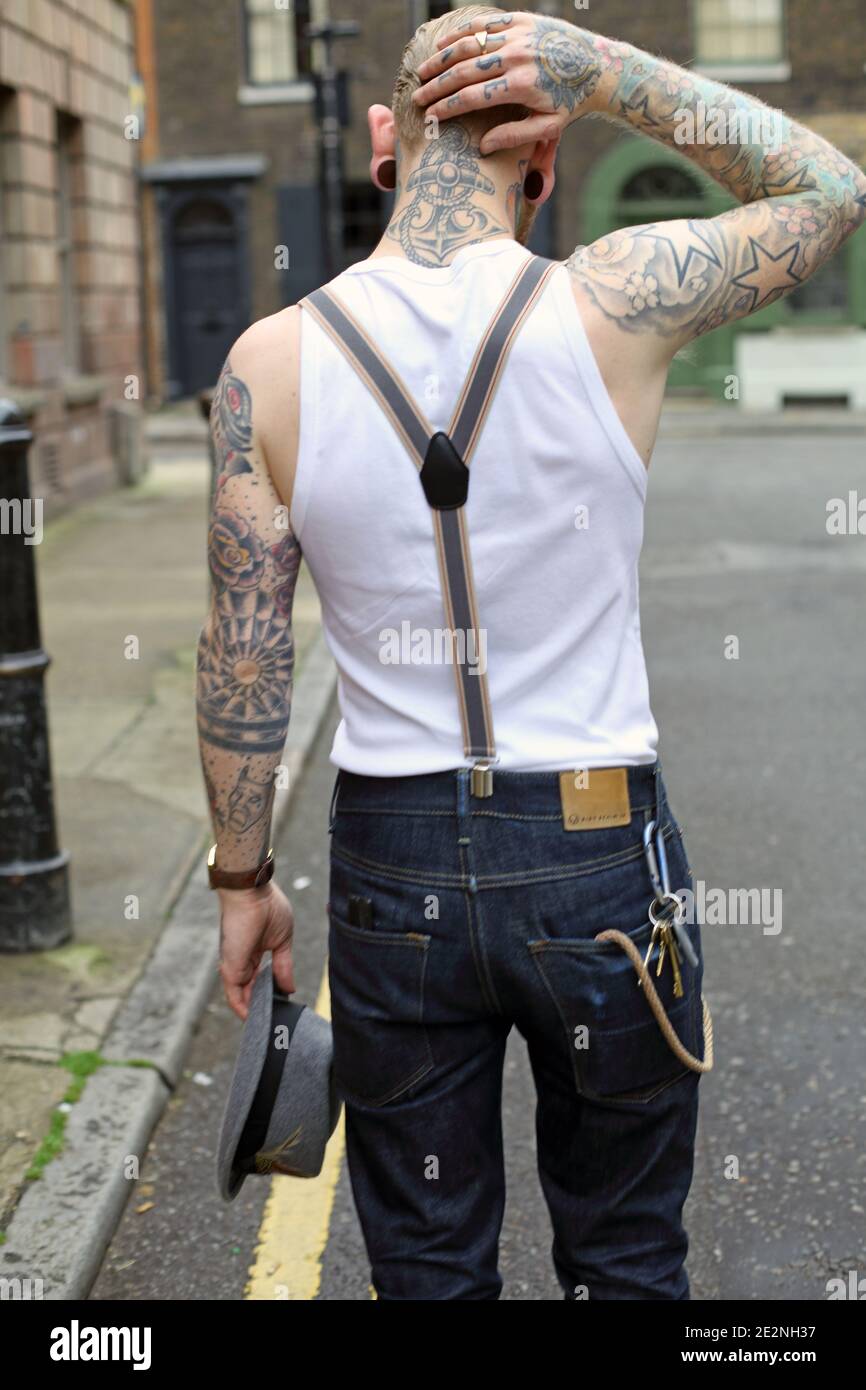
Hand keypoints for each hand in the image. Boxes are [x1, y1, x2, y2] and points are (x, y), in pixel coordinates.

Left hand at [217, 880, 294, 1020]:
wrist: (252, 892)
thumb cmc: (267, 907)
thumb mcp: (283, 941)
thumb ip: (284, 965)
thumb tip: (290, 988)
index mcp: (255, 952)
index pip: (261, 979)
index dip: (271, 992)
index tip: (283, 1004)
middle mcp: (242, 960)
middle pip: (251, 990)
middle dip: (263, 1006)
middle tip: (276, 1021)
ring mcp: (235, 965)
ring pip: (242, 996)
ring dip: (254, 1012)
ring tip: (268, 1026)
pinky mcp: (230, 968)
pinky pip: (234, 996)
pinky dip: (243, 1010)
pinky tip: (254, 1021)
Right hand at [412, 11, 605, 152]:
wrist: (599, 67)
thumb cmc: (573, 103)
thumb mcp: (548, 128)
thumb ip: (514, 137)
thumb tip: (482, 147)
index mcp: (519, 86)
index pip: (470, 97)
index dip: (445, 108)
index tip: (428, 116)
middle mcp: (515, 57)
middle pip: (462, 70)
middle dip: (435, 85)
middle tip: (416, 96)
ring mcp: (518, 35)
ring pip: (468, 44)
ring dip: (441, 58)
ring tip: (423, 72)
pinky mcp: (522, 20)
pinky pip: (484, 23)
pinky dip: (461, 33)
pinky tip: (444, 44)